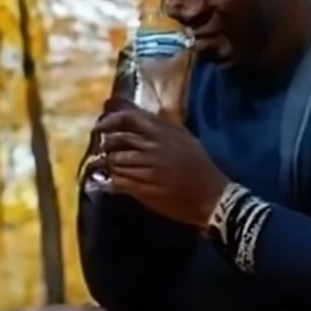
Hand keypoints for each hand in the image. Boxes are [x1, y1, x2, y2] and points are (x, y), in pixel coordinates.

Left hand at [93, 108, 227, 226]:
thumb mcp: (185, 138)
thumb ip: (164, 125)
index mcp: (161, 132)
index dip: (110, 121)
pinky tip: (113, 184)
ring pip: (113, 162)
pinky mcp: (141, 188)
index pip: (128, 118)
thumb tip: (145, 115)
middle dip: (106, 146)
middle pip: (115, 140)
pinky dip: (112, 182)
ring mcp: (145, 168)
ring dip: (109, 166)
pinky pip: (117, 181)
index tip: (101, 127)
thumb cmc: (199, 166)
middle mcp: (150, 146)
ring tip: (111, 169)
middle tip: (105, 152)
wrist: (210, 195)